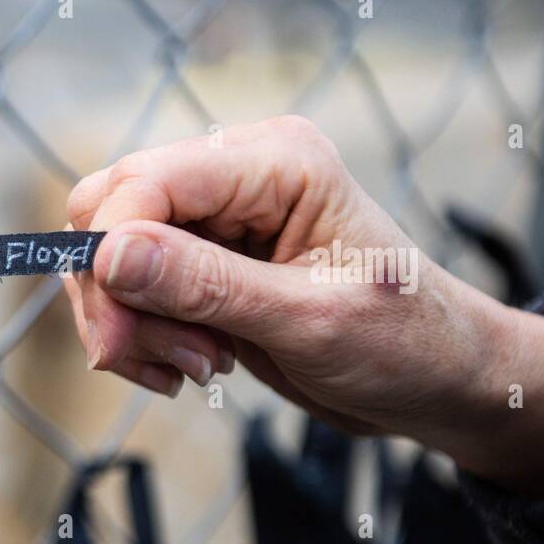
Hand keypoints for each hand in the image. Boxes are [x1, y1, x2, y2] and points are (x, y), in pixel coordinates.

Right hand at [63, 115, 543, 495]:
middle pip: (109, 212)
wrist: (435, 382)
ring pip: (108, 257)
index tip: (118, 338)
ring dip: (131, 326)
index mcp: (276, 161)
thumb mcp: (307, 320)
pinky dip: (139, 339)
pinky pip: (128, 292)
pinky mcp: (200, 265)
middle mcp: (235, 177)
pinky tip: (189, 367)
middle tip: (155, 363)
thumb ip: (205, 285)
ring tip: (196, 368)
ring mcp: (213, 221)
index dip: (112, 253)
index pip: (145, 182)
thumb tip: (111, 256)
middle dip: (115, 297)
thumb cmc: (403, 343)